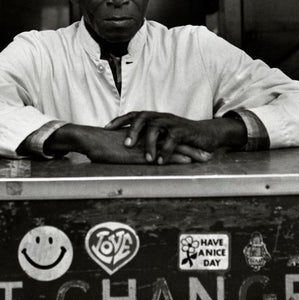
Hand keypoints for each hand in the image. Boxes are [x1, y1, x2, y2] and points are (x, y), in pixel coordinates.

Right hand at [43, 124, 203, 164]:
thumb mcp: (119, 148)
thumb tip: (133, 159)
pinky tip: (187, 161)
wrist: (89, 139)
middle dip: (193, 148)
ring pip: (172, 147)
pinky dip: (176, 157)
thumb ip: (129, 151)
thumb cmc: (100, 146)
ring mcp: (145, 145)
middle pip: (175, 142)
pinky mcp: (140, 152)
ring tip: (205, 159)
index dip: (182, 145)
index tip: (196, 150)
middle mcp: (147, 139)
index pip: (167, 140)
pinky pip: (162, 154)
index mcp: (144, 138)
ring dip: (190, 153)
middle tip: (209, 154)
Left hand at [104, 111, 246, 163]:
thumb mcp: (160, 135)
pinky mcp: (184, 131)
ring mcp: (172, 123)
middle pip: (142, 118)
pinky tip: (160, 161)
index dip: (119, 120)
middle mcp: (161, 117)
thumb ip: (145, 137)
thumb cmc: (179, 137)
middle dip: (133, 131)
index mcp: (153, 117)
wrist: (205, 134)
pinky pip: (173, 139)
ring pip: (156, 128)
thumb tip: (122, 144)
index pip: (133, 115)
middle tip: (126, 145)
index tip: (106, 128)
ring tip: (147, 159)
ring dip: (150, 144)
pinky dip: (166, 150)